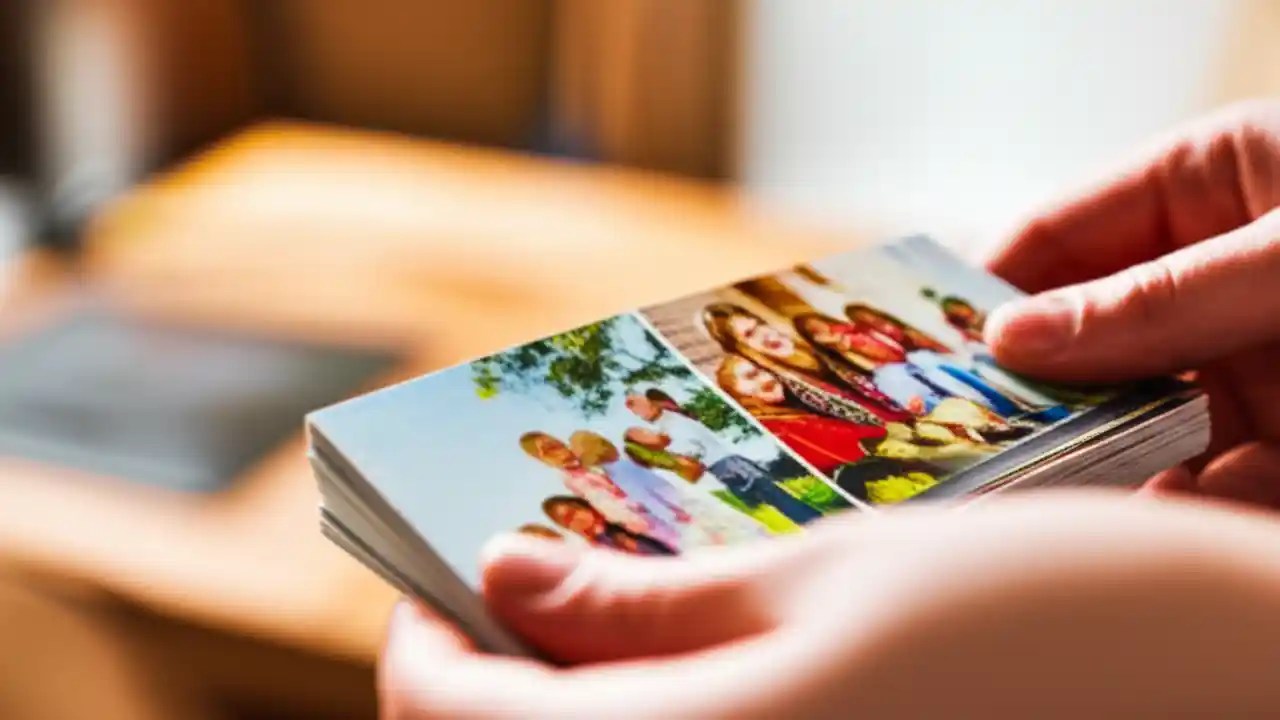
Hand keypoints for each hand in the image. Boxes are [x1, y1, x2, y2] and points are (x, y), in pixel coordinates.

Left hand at [380, 494, 1279, 718]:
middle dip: (497, 670)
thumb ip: (642, 600)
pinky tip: (702, 655)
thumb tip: (504, 580)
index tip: (432, 568)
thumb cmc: (1037, 623)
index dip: (419, 639)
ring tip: (619, 593)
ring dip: (578, 695)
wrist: (1227, 696)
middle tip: (534, 568)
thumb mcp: (823, 576)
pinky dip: (659, 719)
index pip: (448, 719)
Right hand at [986, 100, 1279, 508]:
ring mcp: (1257, 353)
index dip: (990, 291)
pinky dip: (1187, 505)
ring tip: (1055, 499)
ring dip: (1104, 459)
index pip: (1059, 234)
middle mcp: (1218, 271)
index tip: (925, 355)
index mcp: (1210, 182)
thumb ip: (1160, 298)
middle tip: (971, 447)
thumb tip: (1013, 338)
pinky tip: (1153, 519)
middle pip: (1090, 336)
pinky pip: (1221, 473)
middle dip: (1039, 394)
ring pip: (1146, 415)